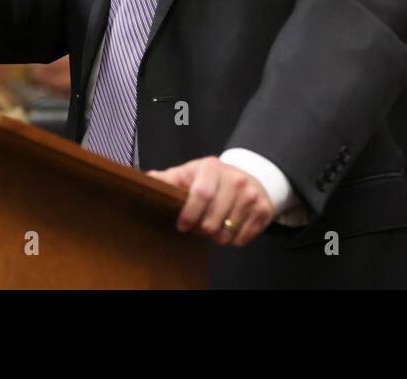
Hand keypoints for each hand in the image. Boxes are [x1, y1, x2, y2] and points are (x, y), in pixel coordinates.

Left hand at [147, 156, 274, 246]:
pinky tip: (229, 226)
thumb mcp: (188, 174)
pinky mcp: (264, 210)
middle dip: (201, 230)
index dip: (189, 214)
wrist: (247, 176)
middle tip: (198, 228)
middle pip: (213, 220)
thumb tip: (142, 181)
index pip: (201, 194)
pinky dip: (233, 239)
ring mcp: (252, 195)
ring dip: (216, 237)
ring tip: (214, 226)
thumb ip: (166, 179)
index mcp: (212, 167)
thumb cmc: (210, 179)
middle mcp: (236, 179)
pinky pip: (243, 238)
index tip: (182, 225)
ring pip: (227, 233)